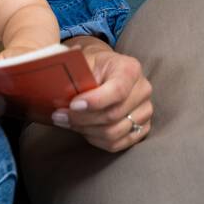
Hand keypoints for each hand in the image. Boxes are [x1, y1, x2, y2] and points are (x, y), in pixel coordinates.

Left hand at [55, 36, 153, 152]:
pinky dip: (95, 139)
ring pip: (114, 132)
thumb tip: (58, 88)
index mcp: (130, 69)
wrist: (104, 70)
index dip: (94, 101)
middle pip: (113, 114)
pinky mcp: (141, 128)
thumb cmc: (91, 65)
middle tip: (59, 116)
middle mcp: (142, 90)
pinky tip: (81, 129)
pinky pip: (117, 143)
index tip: (72, 105)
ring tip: (66, 122)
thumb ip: (75, 73)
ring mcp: (145, 111)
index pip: (117, 91)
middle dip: (81, 118)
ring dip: (85, 130)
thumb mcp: (82, 60)